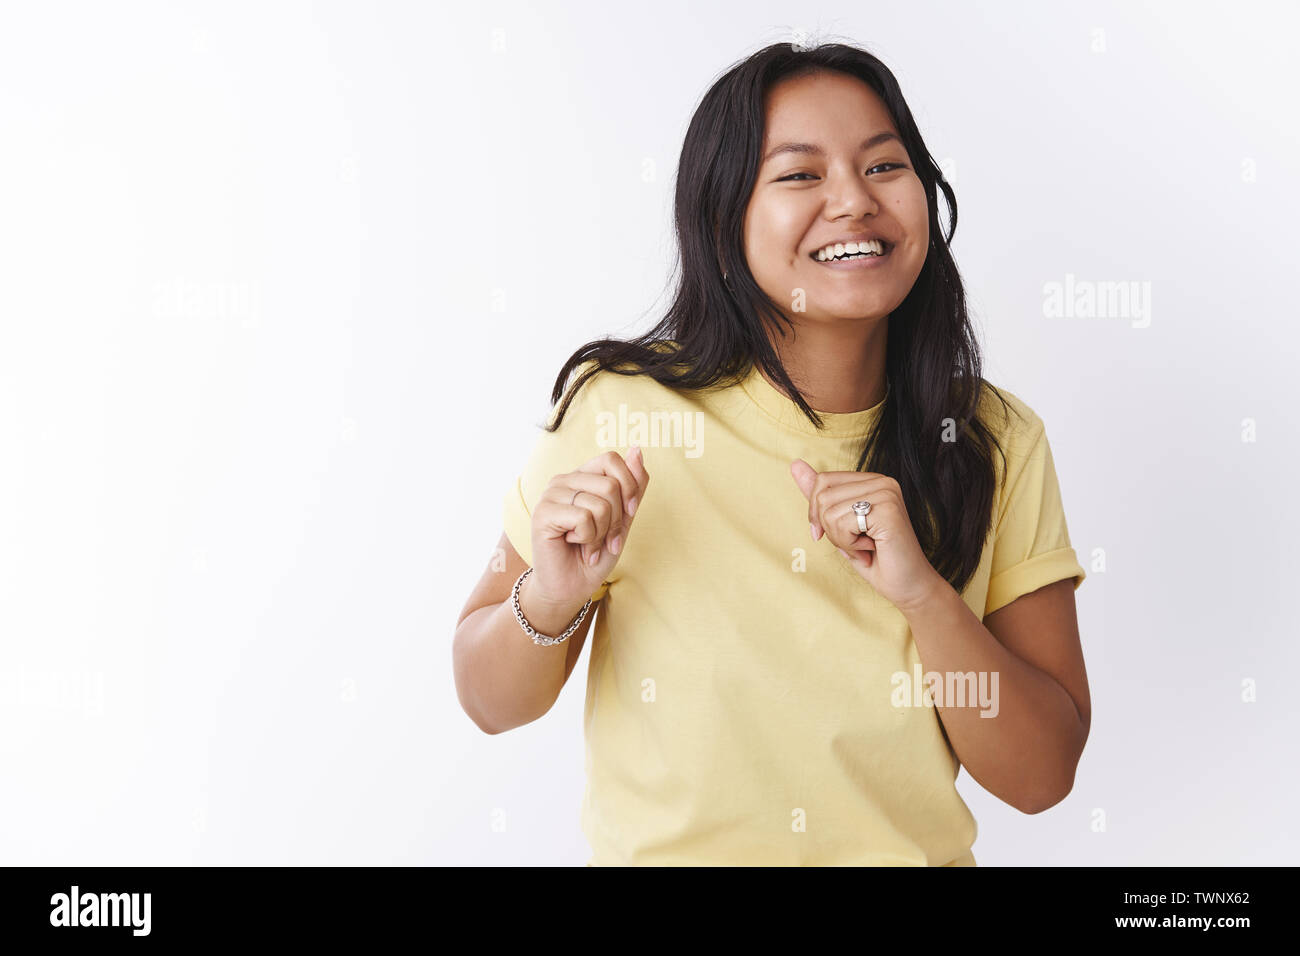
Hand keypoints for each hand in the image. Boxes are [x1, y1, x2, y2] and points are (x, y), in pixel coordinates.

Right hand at [529, 445, 649, 606]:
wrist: (571, 587)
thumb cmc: (596, 554)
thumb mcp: (624, 518)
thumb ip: (632, 485)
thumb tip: (637, 449)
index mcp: (582, 476)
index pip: (612, 459)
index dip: (629, 487)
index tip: (630, 514)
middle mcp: (564, 480)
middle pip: (611, 485)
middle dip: (617, 520)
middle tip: (605, 540)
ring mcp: (551, 495)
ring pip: (599, 504)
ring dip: (602, 534)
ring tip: (589, 545)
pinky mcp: (543, 513)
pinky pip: (583, 518)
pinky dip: (588, 539)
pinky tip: (574, 545)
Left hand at [789, 459, 945, 613]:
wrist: (908, 587)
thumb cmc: (876, 559)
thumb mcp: (839, 524)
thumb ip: (820, 495)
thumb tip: (795, 464)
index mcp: (871, 480)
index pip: (823, 481)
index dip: (817, 513)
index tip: (833, 534)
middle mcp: (882, 481)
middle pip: (822, 496)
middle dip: (830, 529)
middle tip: (856, 543)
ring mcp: (886, 493)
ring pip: (829, 511)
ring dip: (841, 539)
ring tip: (865, 547)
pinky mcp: (887, 509)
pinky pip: (842, 523)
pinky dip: (850, 545)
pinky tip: (871, 549)